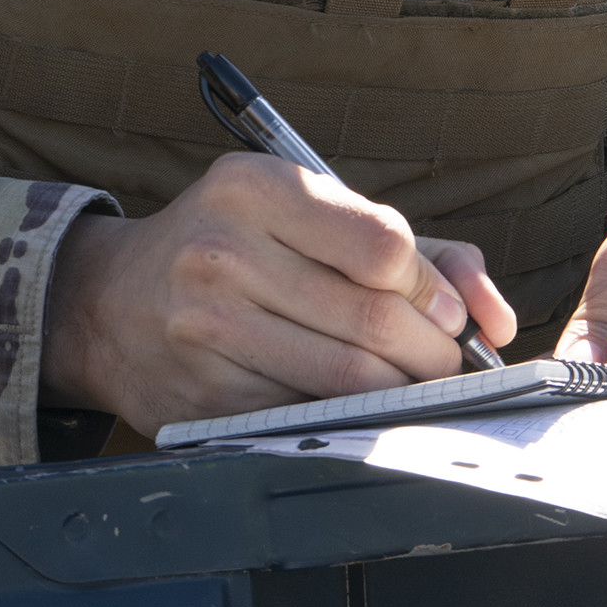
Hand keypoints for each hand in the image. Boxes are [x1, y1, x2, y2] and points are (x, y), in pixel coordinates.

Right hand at [42, 154, 517, 433]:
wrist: (112, 303)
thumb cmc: (235, 250)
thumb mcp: (308, 215)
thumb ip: (417, 250)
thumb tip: (494, 317)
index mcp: (252, 188)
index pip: (382, 245)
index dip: (434, 290)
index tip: (447, 314)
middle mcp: (221, 253)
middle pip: (373, 319)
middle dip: (433, 352)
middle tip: (445, 363)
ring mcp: (206, 329)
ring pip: (349, 379)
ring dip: (402, 391)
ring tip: (410, 384)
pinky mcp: (204, 397)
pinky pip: (310, 417)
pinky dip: (350, 418)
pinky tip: (354, 406)